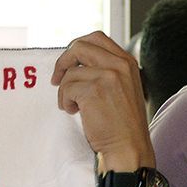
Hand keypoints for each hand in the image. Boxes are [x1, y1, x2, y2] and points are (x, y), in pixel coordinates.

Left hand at [52, 31, 152, 170]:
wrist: (128, 148)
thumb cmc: (123, 125)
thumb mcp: (124, 88)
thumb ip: (108, 71)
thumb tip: (77, 64)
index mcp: (127, 62)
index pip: (97, 38)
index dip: (77, 48)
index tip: (70, 64)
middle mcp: (119, 65)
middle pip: (80, 46)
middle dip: (63, 61)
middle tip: (57, 79)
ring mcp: (107, 76)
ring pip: (70, 72)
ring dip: (65, 91)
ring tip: (74, 107)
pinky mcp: (93, 90)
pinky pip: (66, 88)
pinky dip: (66, 102)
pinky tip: (76, 112)